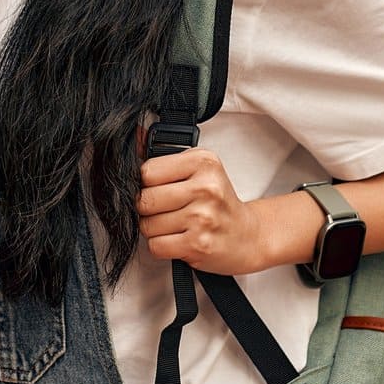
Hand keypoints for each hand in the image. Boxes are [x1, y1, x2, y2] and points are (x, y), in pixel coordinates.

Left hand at [137, 145, 268, 274]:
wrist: (248, 236)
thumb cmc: (218, 203)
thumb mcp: (199, 170)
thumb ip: (165, 157)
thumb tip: (136, 136)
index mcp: (203, 162)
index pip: (147, 171)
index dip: (146, 184)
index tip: (160, 189)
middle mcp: (205, 188)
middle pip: (145, 199)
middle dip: (148, 209)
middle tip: (166, 210)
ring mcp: (202, 217)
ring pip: (147, 225)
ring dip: (155, 230)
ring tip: (175, 225)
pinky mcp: (198, 244)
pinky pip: (156, 246)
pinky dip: (161, 246)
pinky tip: (178, 239)